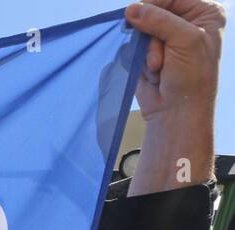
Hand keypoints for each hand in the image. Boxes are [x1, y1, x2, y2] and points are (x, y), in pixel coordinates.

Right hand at [128, 0, 224, 117]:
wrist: (176, 112)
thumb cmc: (192, 77)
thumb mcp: (184, 40)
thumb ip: (158, 20)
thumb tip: (131, 9)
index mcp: (204, 12)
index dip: (154, 4)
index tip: (138, 14)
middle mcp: (186, 22)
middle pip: (153, 13)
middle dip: (151, 35)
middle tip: (159, 58)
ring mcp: (166, 39)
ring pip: (141, 32)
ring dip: (145, 51)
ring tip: (158, 68)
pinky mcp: (148, 54)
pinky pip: (133, 47)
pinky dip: (138, 60)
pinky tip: (152, 73)